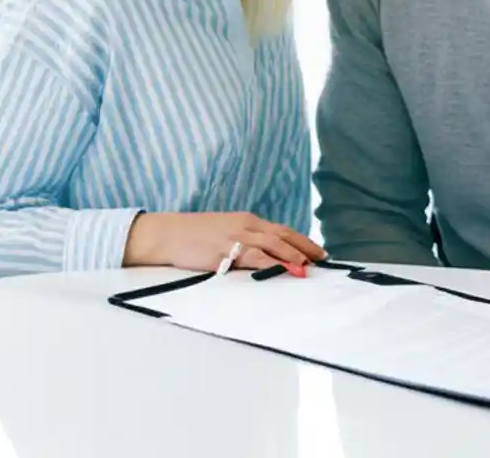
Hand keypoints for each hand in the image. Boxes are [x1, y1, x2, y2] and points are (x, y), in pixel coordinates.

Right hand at [123, 211, 325, 270]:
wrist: (166, 233)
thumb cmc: (194, 236)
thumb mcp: (224, 232)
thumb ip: (245, 241)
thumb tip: (265, 256)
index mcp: (247, 220)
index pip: (281, 230)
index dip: (302, 240)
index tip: (318, 251)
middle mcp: (245, 225)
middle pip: (282, 235)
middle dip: (304, 247)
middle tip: (322, 259)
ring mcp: (235, 237)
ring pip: (271, 243)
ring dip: (291, 255)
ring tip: (307, 266)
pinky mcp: (224, 250)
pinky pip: (251, 256)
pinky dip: (268, 262)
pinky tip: (280, 269)